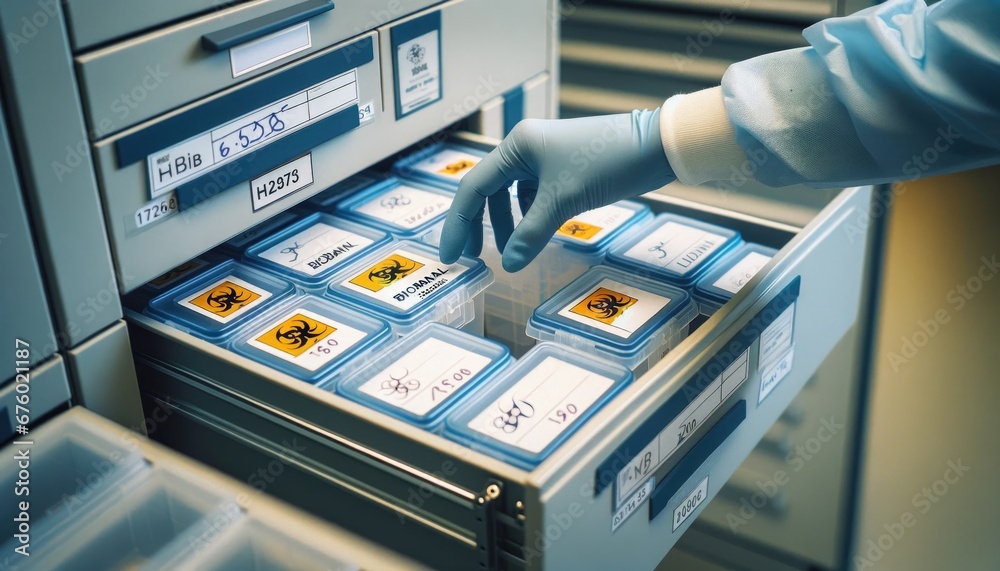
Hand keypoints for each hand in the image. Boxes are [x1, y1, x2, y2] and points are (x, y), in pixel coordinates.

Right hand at [439, 109, 674, 270]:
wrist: (655, 147)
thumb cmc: (606, 163)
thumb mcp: (563, 201)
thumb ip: (531, 234)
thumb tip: (509, 265)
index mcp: (516, 147)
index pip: (472, 188)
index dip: (458, 224)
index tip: (451, 256)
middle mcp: (525, 149)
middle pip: (488, 192)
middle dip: (480, 226)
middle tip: (475, 259)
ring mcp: (544, 159)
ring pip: (512, 197)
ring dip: (507, 226)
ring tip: (511, 253)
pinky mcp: (563, 170)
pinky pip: (534, 198)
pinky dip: (530, 219)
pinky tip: (535, 236)